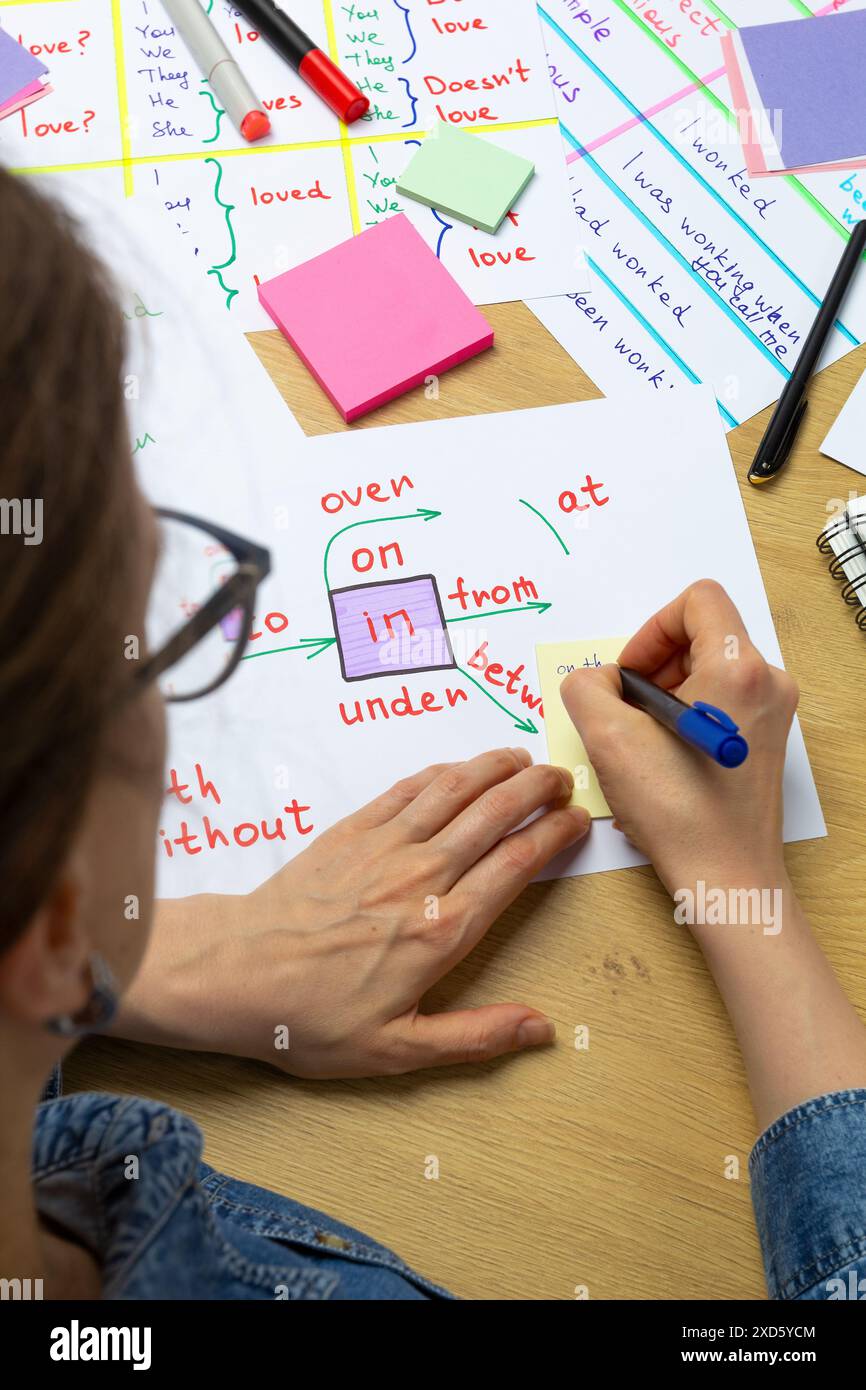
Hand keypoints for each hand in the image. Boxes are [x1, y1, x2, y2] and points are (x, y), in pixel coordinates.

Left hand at [116, 748, 589, 1076]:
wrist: (235, 973)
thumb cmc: (312, 1019)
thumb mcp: (398, 1050)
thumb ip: (476, 1036)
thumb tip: (542, 1029)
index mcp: (445, 929)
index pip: (518, 862)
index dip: (557, 834)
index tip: (580, 820)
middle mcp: (423, 876)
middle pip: (496, 812)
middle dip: (539, 787)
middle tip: (563, 778)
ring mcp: (385, 846)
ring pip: (456, 789)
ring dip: (496, 767)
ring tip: (524, 758)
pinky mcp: (351, 830)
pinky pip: (409, 788)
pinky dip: (443, 772)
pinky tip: (460, 768)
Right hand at [560, 580, 798, 895]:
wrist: (725, 876)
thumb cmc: (680, 813)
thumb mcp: (608, 738)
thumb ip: (588, 687)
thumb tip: (598, 681)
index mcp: (739, 669)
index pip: (697, 600)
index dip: (651, 629)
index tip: (629, 675)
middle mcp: (767, 683)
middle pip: (701, 636)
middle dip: (653, 667)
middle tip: (625, 711)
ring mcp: (772, 714)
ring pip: (707, 673)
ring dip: (662, 696)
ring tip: (639, 742)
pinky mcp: (765, 741)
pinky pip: (718, 705)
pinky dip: (681, 719)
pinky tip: (659, 762)